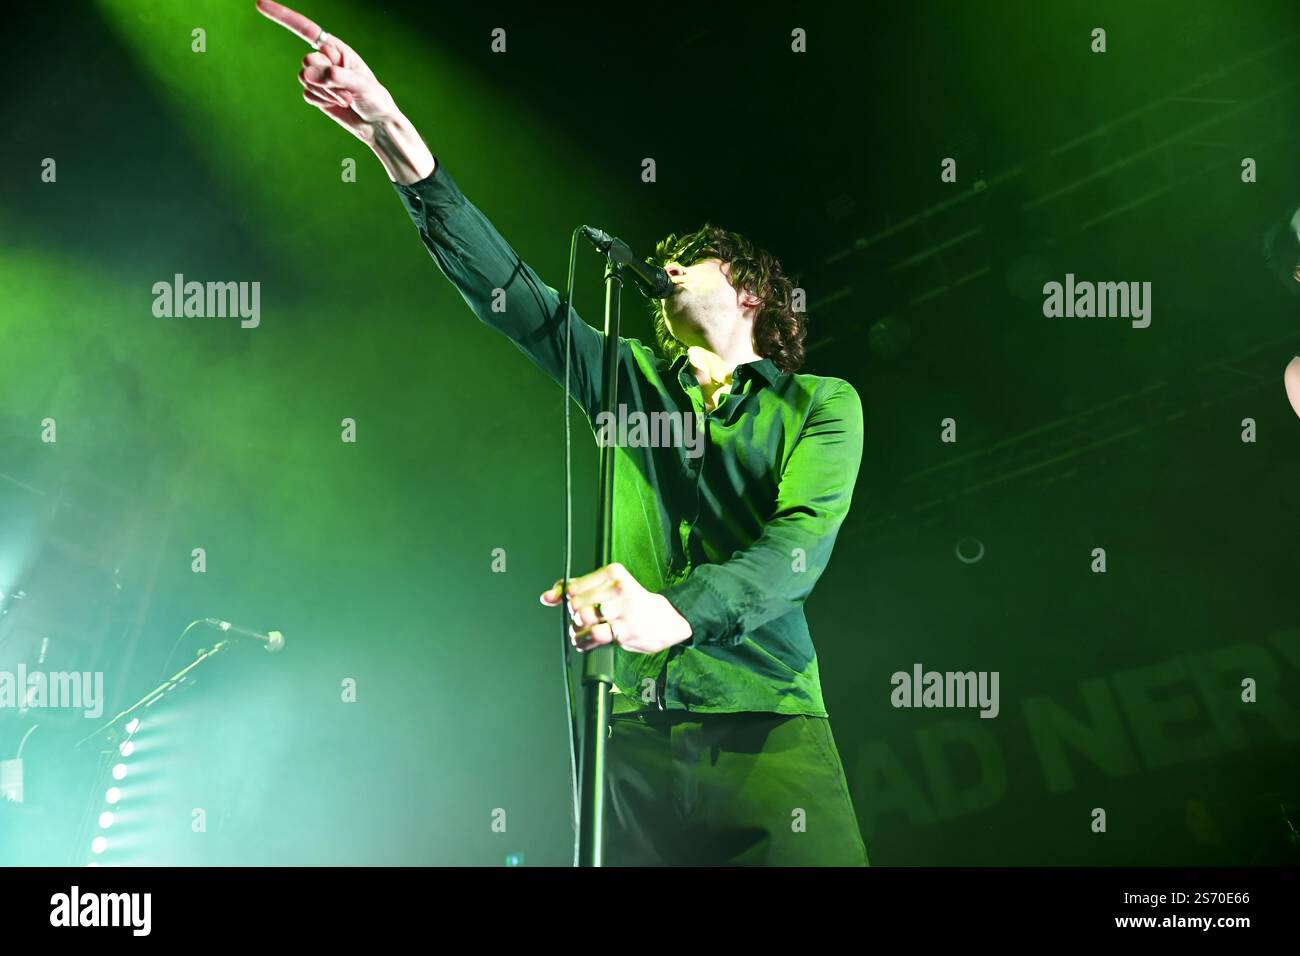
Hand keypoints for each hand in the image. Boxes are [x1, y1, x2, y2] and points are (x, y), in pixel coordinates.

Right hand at [257, 0, 434, 181]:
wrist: (376, 124)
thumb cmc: (375, 100)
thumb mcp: (362, 85)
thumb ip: (336, 77)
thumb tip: (308, 74)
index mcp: (337, 48)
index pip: (306, 30)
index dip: (284, 17)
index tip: (260, 4)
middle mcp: (325, 60)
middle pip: (306, 61)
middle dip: (323, 78)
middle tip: (345, 89)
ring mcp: (318, 77)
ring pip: (304, 80)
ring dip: (325, 92)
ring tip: (346, 99)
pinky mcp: (316, 94)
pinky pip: (307, 94)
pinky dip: (322, 102)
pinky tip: (338, 105)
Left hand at [540, 563, 692, 654]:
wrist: (665, 619)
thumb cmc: (632, 602)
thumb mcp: (607, 587)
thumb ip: (576, 589)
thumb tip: (546, 597)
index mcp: (613, 572)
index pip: (573, 588)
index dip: (569, 601)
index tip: (578, 606)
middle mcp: (618, 588)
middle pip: (576, 605)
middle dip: (575, 616)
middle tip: (585, 620)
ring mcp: (622, 609)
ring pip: (583, 620)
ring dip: (578, 631)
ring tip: (584, 632)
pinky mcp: (624, 629)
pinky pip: (593, 636)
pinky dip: (583, 642)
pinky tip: (586, 642)